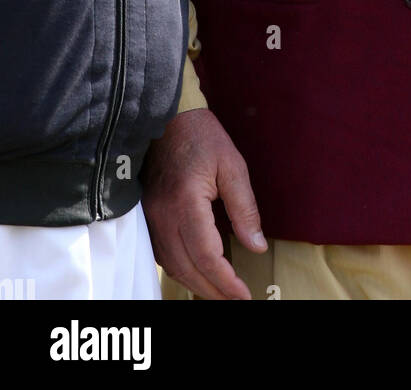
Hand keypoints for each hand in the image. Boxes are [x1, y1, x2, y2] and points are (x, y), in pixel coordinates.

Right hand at [141, 108, 266, 299]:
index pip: (205, 255)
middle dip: (213, 290)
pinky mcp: (148, 217)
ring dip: (196, 284)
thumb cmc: (203, 138)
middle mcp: (163, 215)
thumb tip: (256, 246)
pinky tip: (198, 272)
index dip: (224, 281)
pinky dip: (181, 269)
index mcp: (186, 201)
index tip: (243, 294)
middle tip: (236, 299)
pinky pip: (162, 254)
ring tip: (221, 291)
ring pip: (172, 266)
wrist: (169, 118)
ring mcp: (151, 217)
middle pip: (187, 268)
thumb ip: (244, 209)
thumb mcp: (233, 166)